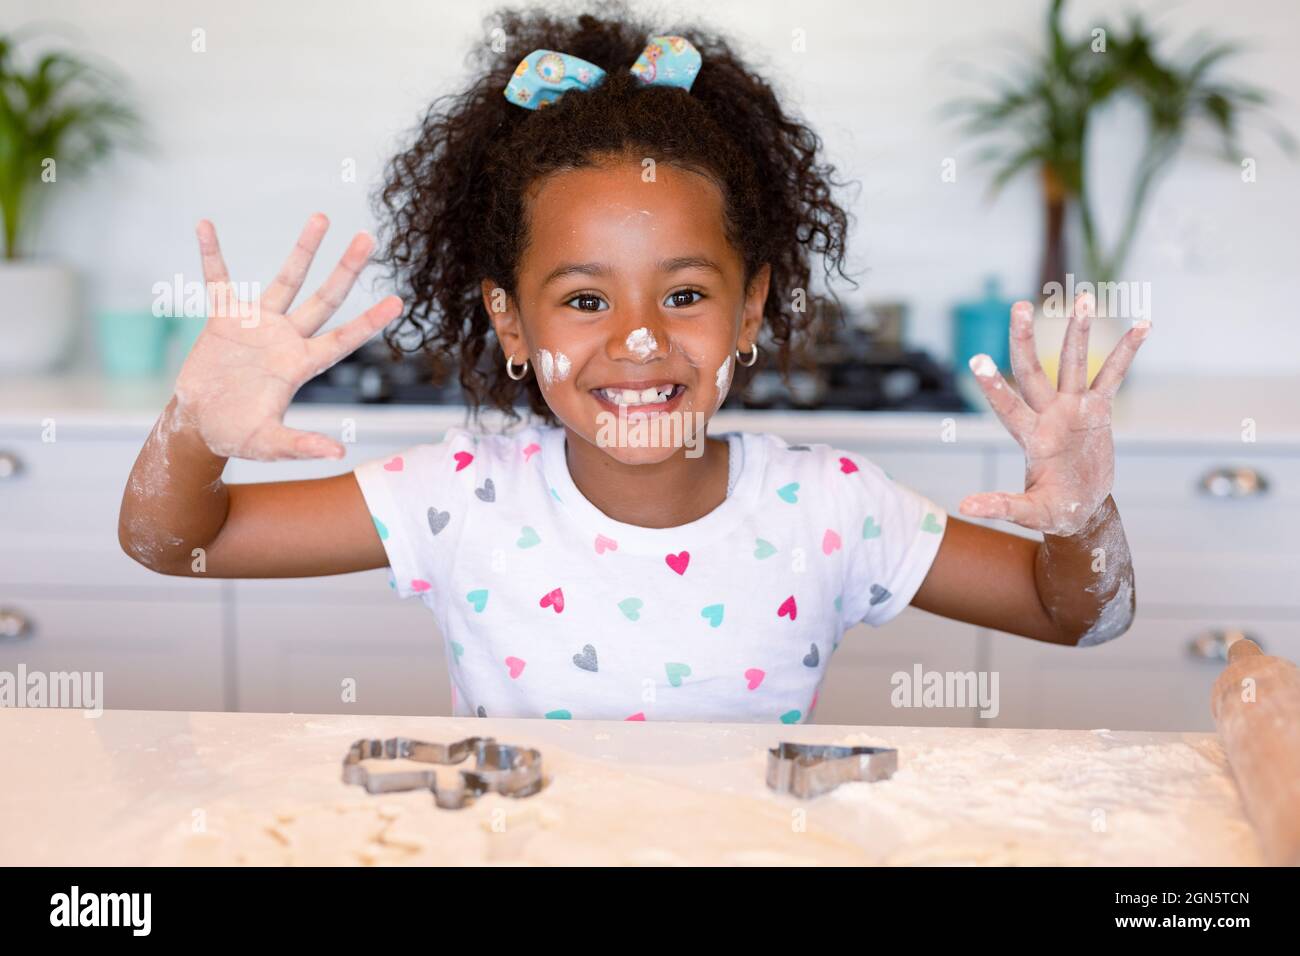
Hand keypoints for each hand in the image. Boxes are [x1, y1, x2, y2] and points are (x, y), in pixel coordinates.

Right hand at [174, 214, 401, 460]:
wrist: (200, 426)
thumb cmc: (238, 437)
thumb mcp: (270, 445)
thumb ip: (301, 446)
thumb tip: (337, 454)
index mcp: (302, 366)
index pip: (343, 339)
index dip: (369, 322)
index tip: (398, 300)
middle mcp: (287, 339)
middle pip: (325, 298)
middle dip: (346, 269)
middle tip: (369, 238)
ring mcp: (258, 325)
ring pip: (286, 279)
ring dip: (303, 249)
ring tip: (322, 216)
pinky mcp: (224, 320)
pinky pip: (217, 280)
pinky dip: (210, 255)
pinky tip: (205, 226)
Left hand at [958, 293, 1149, 535]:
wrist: (1081, 509)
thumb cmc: (1052, 511)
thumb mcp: (1029, 512)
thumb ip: (1001, 506)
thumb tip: (964, 506)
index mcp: (1030, 437)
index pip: (1008, 406)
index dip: (994, 386)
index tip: (976, 360)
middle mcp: (1047, 415)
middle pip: (1032, 371)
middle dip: (1024, 340)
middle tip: (1019, 305)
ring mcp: (1072, 409)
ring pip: (1073, 363)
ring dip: (1077, 331)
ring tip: (1082, 296)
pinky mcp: (1098, 411)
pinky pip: (1113, 376)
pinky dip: (1127, 352)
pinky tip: (1142, 325)